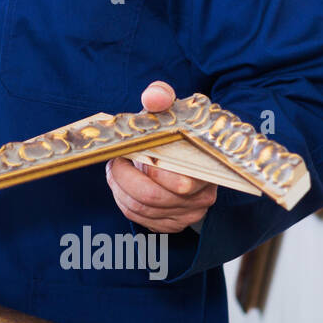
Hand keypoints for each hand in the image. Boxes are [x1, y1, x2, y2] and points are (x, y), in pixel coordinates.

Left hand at [105, 81, 217, 233]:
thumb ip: (161, 98)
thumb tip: (153, 98)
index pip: (179, 183)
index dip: (148, 168)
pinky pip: (138, 219)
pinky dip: (123, 201)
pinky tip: (123, 185)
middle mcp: (202, 198)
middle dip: (124, 178)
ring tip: (116, 169)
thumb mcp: (169, 110)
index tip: (131, 151)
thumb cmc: (174, 131)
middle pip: (152, 198)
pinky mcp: (172, 224)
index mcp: (207, 169)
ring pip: (140, 210)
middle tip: (115, 161)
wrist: (181, 153)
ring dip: (119, 188)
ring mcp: (188, 215)